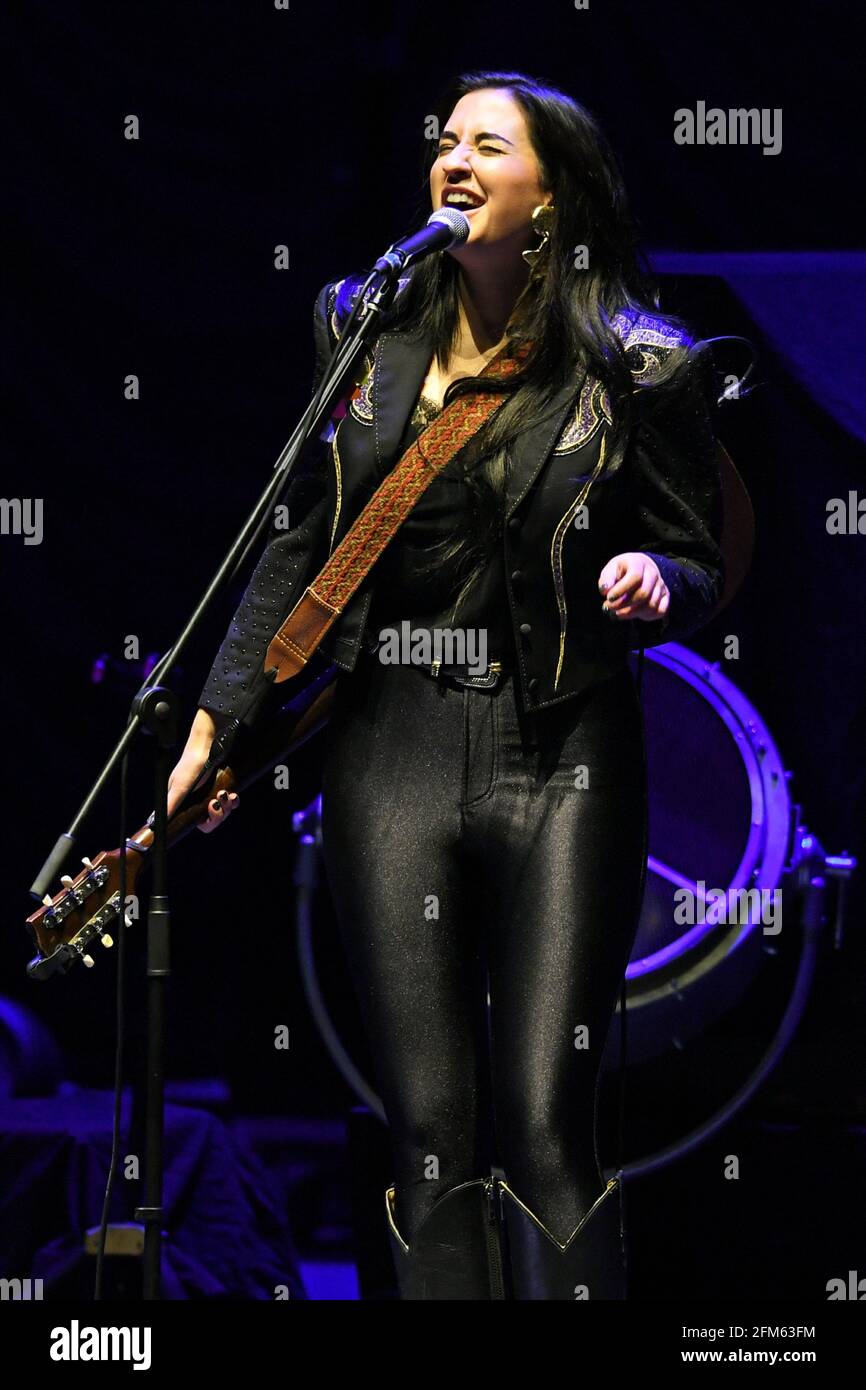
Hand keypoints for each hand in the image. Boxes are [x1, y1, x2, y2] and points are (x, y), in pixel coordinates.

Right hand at [166, 709, 239, 832]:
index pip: (196, 823)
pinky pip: (231, 801)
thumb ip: (170, 805)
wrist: (208, 744)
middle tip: (216, 802)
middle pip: (212, 820)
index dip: (205, 823)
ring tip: (224, 794)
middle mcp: (199, 800)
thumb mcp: (180, 786)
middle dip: (218, 814)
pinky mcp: (223, 786)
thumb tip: (153, 824)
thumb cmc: (191, 764)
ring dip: (227, 806)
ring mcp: (212, 794)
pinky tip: (232, 794)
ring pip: (224, 811)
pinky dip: (233, 800)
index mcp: (185, 803)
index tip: (206, 818)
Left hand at [598, 553, 669, 621]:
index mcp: (639, 563)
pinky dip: (645, 616)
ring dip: (632, 613)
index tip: (608, 598)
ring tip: (617, 613)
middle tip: (609, 608)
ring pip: (651, 605)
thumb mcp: (611, 569)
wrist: (640, 568)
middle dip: (624, 605)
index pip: (635, 577)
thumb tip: (604, 590)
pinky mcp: (666, 596)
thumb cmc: (622, 570)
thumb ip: (606, 579)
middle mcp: (653, 573)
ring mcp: (661, 585)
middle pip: (643, 594)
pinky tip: (633, 613)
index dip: (621, 590)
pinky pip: (660, 611)